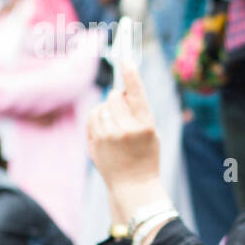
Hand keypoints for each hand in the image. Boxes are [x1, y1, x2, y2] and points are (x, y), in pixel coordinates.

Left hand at [87, 58, 165, 213]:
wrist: (133, 184)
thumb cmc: (145, 157)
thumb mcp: (152, 134)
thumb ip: (138, 113)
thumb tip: (120, 92)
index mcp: (146, 125)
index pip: (137, 93)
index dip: (131, 74)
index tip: (126, 59)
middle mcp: (127, 129)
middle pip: (115, 97)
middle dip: (117, 99)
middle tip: (123, 112)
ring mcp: (109, 136)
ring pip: (102, 107)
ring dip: (107, 111)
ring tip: (115, 128)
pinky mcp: (95, 141)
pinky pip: (93, 117)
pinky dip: (97, 119)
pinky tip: (105, 132)